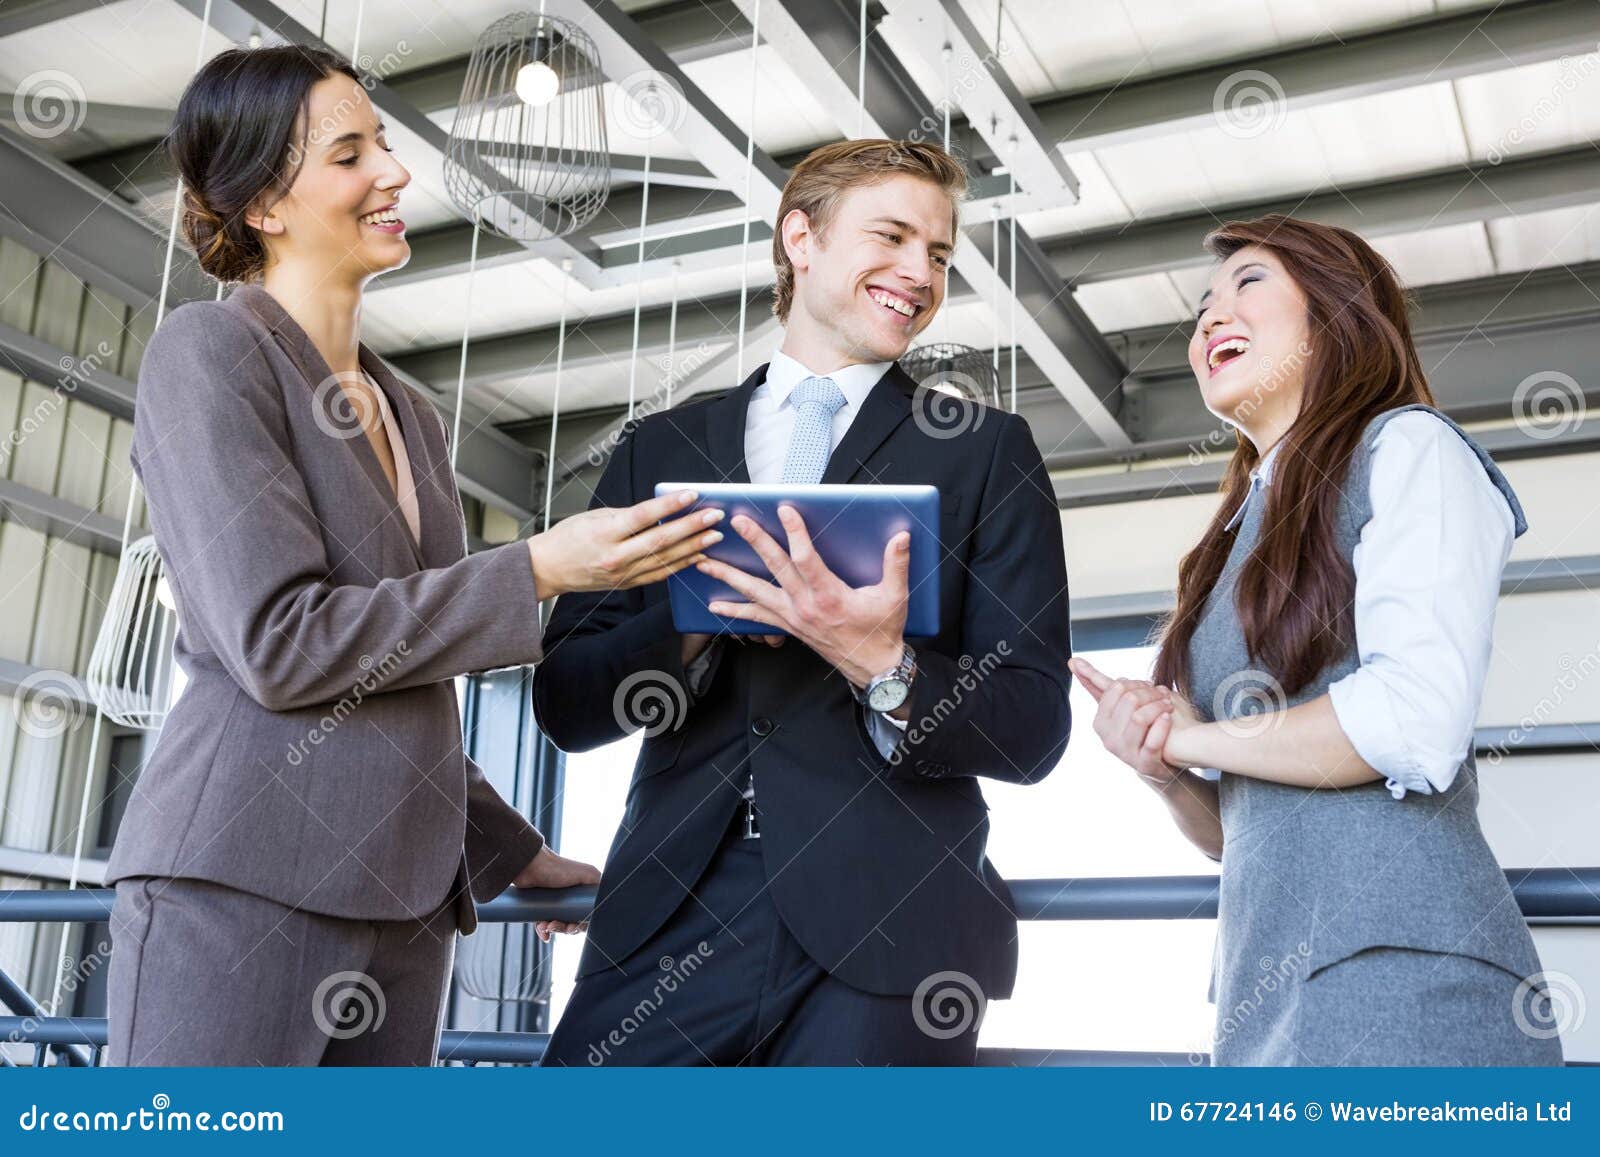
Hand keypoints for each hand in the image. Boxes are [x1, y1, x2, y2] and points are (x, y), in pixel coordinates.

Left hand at [512, 845, 601, 941]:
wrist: (530, 865)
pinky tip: (542, 932)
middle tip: (556, 926)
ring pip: (559, 924)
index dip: (583, 924)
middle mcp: (571, 898)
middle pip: (573, 921)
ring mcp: (556, 903)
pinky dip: (543, 930)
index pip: (588, 915)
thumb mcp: (587, 873)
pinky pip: (545, 924)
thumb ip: (601, 883)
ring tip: (545, 926)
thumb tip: (609, 898)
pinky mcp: (542, 906)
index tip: (574, 926)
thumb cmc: (557, 868)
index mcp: (583, 892)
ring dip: (553, 929)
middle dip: (565, 928)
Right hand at [527, 490, 724, 598]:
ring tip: (714, 535)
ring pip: (665, 560)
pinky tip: (697, 555)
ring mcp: (622, 573)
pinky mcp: (627, 583)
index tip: (691, 496)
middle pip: (660, 540)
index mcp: (604, 533)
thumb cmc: (567, 538)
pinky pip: (659, 574)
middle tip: (714, 516)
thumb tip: (658, 511)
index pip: (643, 516)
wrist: (548, 569)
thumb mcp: (593, 516)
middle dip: (691, 527)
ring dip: (693, 547)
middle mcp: (615, 556)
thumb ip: (627, 515)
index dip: (669, 506)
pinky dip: (681, 564)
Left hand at [694, 506, 906, 685]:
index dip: (795, 533)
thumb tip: (900, 537)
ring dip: (729, 577)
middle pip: (775, 568)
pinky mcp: (789, 627)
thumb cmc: (882, 632)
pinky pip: (757, 618)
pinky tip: (715, 605)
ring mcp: (793, 617)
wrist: (872, 668)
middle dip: (755, 542)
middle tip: (737, 523)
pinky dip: (735, 611)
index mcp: (829, 595)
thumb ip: (896, 565)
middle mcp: (806, 605)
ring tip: (705, 563)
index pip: (806, 559)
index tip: (785, 510)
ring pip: (756, 593)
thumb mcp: (894, 598)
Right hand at [1068, 657, 1184, 787]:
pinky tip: (1168, 717)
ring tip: (1169, 704)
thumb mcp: (1119, 706)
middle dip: (1149, 693)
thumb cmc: (1141, 727)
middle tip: (1163, 694)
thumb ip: (1096, 684)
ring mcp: (1125, 753)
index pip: (1115, 689)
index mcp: (1100, 722)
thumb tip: (1072, 661)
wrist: (1162, 760)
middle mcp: (1108, 738)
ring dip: (1158, 706)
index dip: (1135, 683)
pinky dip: (1162, 726)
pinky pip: (1152, 742)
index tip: (1149, 685)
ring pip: (1139, 718)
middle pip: (1129, 700)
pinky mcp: (1144, 764)